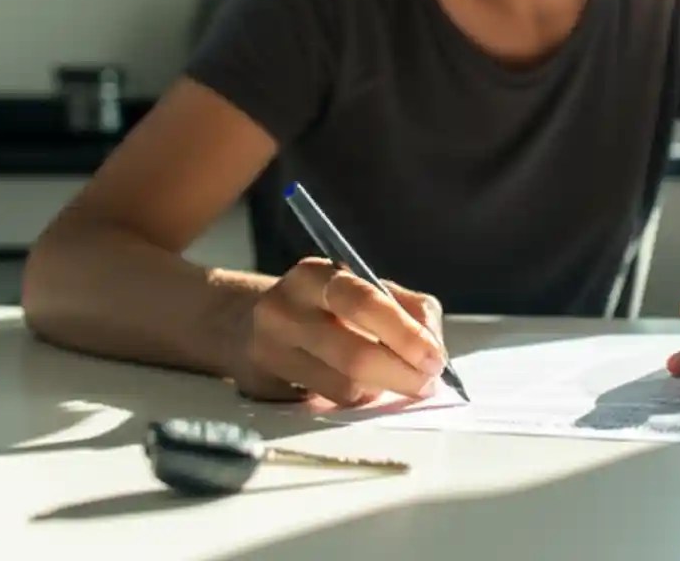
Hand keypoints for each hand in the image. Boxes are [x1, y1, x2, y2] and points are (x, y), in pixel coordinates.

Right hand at [230, 257, 446, 405]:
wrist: (244, 323)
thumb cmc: (323, 307)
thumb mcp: (363, 289)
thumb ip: (408, 309)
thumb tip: (435, 349)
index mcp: (316, 276)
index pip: (364, 300)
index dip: (405, 334)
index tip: (434, 359)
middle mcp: (285, 309)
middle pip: (353, 354)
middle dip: (401, 374)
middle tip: (427, 384)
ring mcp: (269, 350)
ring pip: (343, 387)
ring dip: (380, 389)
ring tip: (390, 379)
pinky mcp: (264, 388)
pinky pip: (326, 404)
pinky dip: (355, 400)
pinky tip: (357, 387)